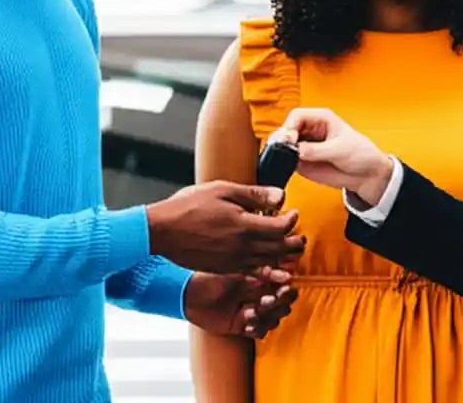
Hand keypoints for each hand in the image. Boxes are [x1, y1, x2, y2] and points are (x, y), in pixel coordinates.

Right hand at [146, 181, 305, 273]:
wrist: (162, 231)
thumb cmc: (189, 206)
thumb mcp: (222, 190)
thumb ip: (254, 195)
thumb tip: (280, 196)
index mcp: (244, 225)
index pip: (281, 227)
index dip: (291, 220)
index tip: (292, 213)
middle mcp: (243, 247)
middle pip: (279, 248)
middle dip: (293, 242)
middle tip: (299, 236)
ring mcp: (234, 260)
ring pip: (268, 262)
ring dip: (283, 257)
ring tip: (290, 251)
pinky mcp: (225, 268)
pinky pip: (252, 272)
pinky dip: (265, 270)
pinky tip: (268, 266)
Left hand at [184, 268, 298, 338]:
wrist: (189, 295)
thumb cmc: (210, 278)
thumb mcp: (234, 272)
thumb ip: (256, 273)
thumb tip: (279, 272)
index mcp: (259, 281)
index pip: (282, 287)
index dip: (286, 289)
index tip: (285, 286)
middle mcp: (258, 297)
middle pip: (281, 305)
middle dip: (279, 304)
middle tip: (268, 300)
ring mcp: (251, 312)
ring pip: (272, 319)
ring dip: (268, 316)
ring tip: (255, 310)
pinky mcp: (242, 326)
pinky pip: (259, 332)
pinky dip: (258, 329)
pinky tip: (249, 322)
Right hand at [278, 108, 392, 205]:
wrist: (367, 175)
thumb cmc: (360, 154)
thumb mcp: (340, 150)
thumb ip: (316, 150)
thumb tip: (296, 151)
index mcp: (321, 119)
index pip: (297, 115)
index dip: (290, 125)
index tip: (290, 139)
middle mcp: (310, 130)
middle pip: (286, 129)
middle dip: (282, 139)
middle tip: (284, 150)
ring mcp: (305, 147)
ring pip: (284, 145)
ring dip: (280, 151)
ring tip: (283, 159)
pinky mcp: (302, 162)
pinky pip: (287, 160)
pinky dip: (282, 163)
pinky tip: (284, 166)